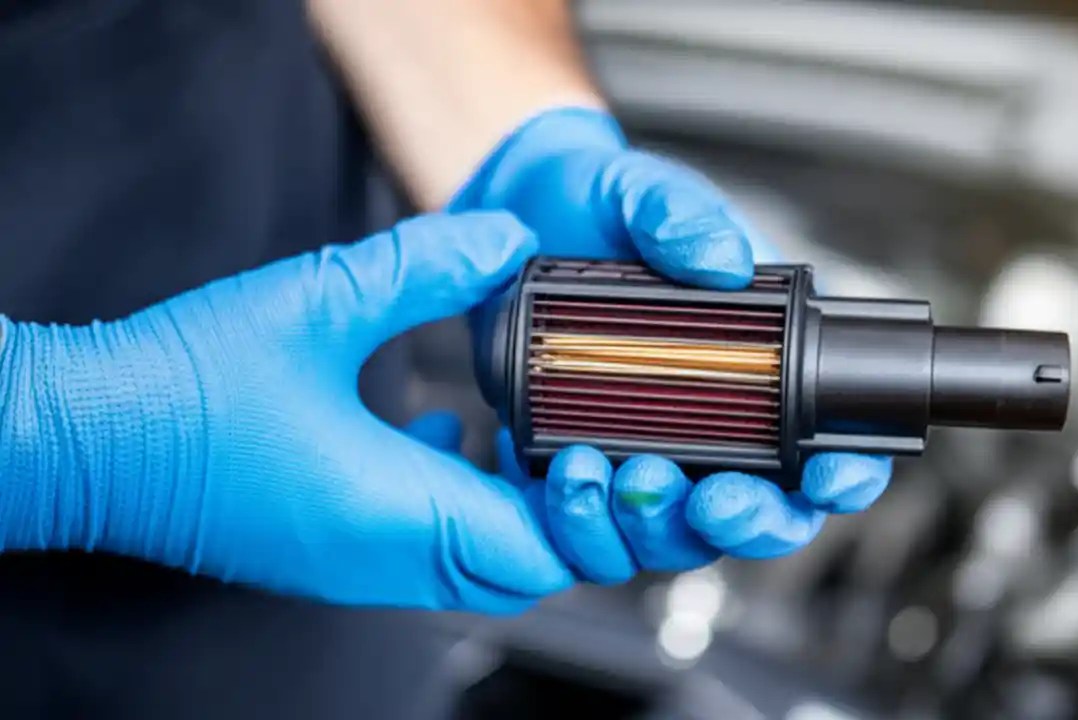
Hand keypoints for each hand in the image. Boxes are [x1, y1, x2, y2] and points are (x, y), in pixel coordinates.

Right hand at [0, 212, 577, 612]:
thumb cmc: (183, 384)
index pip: (538, 553)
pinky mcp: (332, 547)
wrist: (86, 437)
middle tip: (572, 437)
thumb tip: (503, 239)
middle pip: (521, 570)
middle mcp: (382, 557)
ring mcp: (356, 563)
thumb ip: (425, 266)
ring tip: (521, 431)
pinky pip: (426, 544)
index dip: (586, 508)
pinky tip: (446, 432)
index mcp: (393, 511)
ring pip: (476, 562)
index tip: (593, 441)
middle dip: (565, 513)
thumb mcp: (319, 299)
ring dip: (514, 506)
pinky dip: (461, 499)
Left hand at [446, 106, 894, 582]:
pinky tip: (571, 477)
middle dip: (748, 522)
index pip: (826, 443)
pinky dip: (585, 523)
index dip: (843, 474)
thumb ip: (679, 214)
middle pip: (763, 513)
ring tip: (630, 478)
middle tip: (715, 499)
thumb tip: (723, 261)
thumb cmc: (600, 209)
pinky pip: (594, 532)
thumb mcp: (639, 193)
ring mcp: (651, 458)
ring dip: (662, 526)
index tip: (828, 476)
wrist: (513, 218)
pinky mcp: (583, 470)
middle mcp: (716, 427)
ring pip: (679, 536)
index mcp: (761, 366)